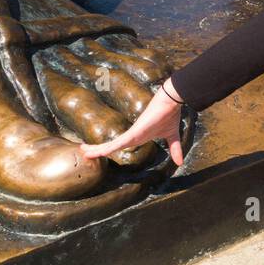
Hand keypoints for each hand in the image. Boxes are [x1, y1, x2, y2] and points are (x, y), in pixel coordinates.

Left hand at [79, 84, 193, 166]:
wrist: (171, 101)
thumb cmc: (169, 114)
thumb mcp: (172, 136)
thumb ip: (174, 149)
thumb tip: (180, 163)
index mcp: (138, 137)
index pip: (119, 145)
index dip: (108, 149)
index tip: (98, 152)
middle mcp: (132, 136)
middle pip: (111, 145)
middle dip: (97, 149)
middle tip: (83, 151)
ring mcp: (132, 134)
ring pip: (111, 145)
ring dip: (97, 149)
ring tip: (83, 151)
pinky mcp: (134, 132)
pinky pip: (118, 143)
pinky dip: (107, 148)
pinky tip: (98, 152)